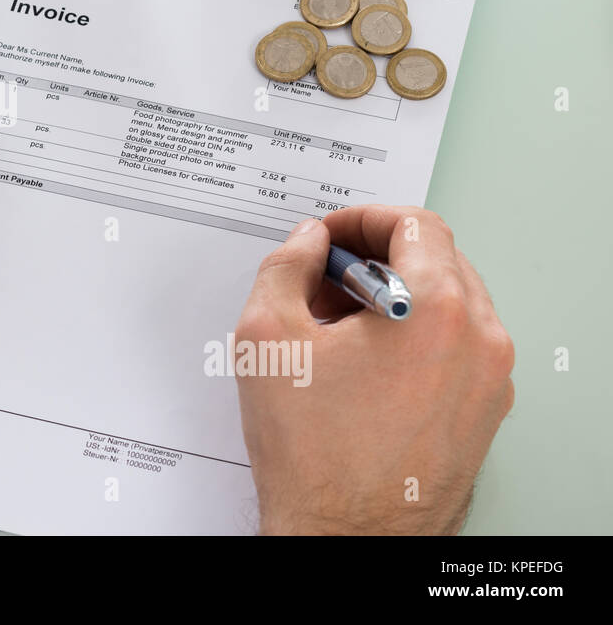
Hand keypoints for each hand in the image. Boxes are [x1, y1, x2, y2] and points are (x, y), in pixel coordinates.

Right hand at [233, 206, 513, 534]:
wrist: (344, 536)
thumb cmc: (313, 454)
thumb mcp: (266, 336)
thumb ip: (285, 266)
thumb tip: (308, 243)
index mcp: (434, 311)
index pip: (417, 225)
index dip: (363, 219)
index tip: (331, 236)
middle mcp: (478, 342)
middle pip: (438, 260)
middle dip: (376, 257)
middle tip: (325, 278)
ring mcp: (489, 383)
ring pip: (450, 303)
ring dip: (395, 296)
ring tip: (338, 327)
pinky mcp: (483, 414)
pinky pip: (457, 348)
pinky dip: (414, 336)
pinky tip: (363, 362)